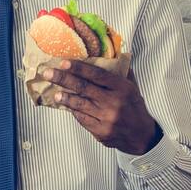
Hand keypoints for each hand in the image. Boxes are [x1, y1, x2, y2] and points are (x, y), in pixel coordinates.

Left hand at [39, 60, 158, 154]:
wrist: (142, 136)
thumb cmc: (134, 107)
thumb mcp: (132, 87)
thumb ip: (120, 71)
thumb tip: (110, 53)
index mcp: (122, 88)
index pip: (97, 75)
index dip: (79, 68)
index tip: (63, 62)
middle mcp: (114, 102)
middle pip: (84, 88)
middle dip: (63, 79)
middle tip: (48, 73)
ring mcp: (107, 119)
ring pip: (80, 105)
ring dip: (65, 97)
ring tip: (54, 92)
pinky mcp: (101, 132)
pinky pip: (82, 119)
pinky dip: (74, 111)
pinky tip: (67, 105)